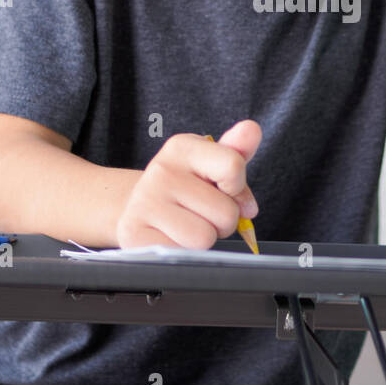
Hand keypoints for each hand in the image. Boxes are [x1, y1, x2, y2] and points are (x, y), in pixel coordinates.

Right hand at [116, 120, 260, 249]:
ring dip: (204, 238)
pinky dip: (184, 252)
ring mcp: (145, 203)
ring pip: (204, 238)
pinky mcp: (134, 234)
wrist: (137, 207)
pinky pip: (182, 254)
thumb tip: (251, 130)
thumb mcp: (210, 164)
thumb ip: (236, 150)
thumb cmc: (184, 187)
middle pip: (226, 213)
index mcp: (182, 148)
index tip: (225, 189)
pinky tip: (171, 236)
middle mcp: (161, 171)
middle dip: (223, 221)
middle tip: (202, 212)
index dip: (237, 188)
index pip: (232, 167)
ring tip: (188, 224)